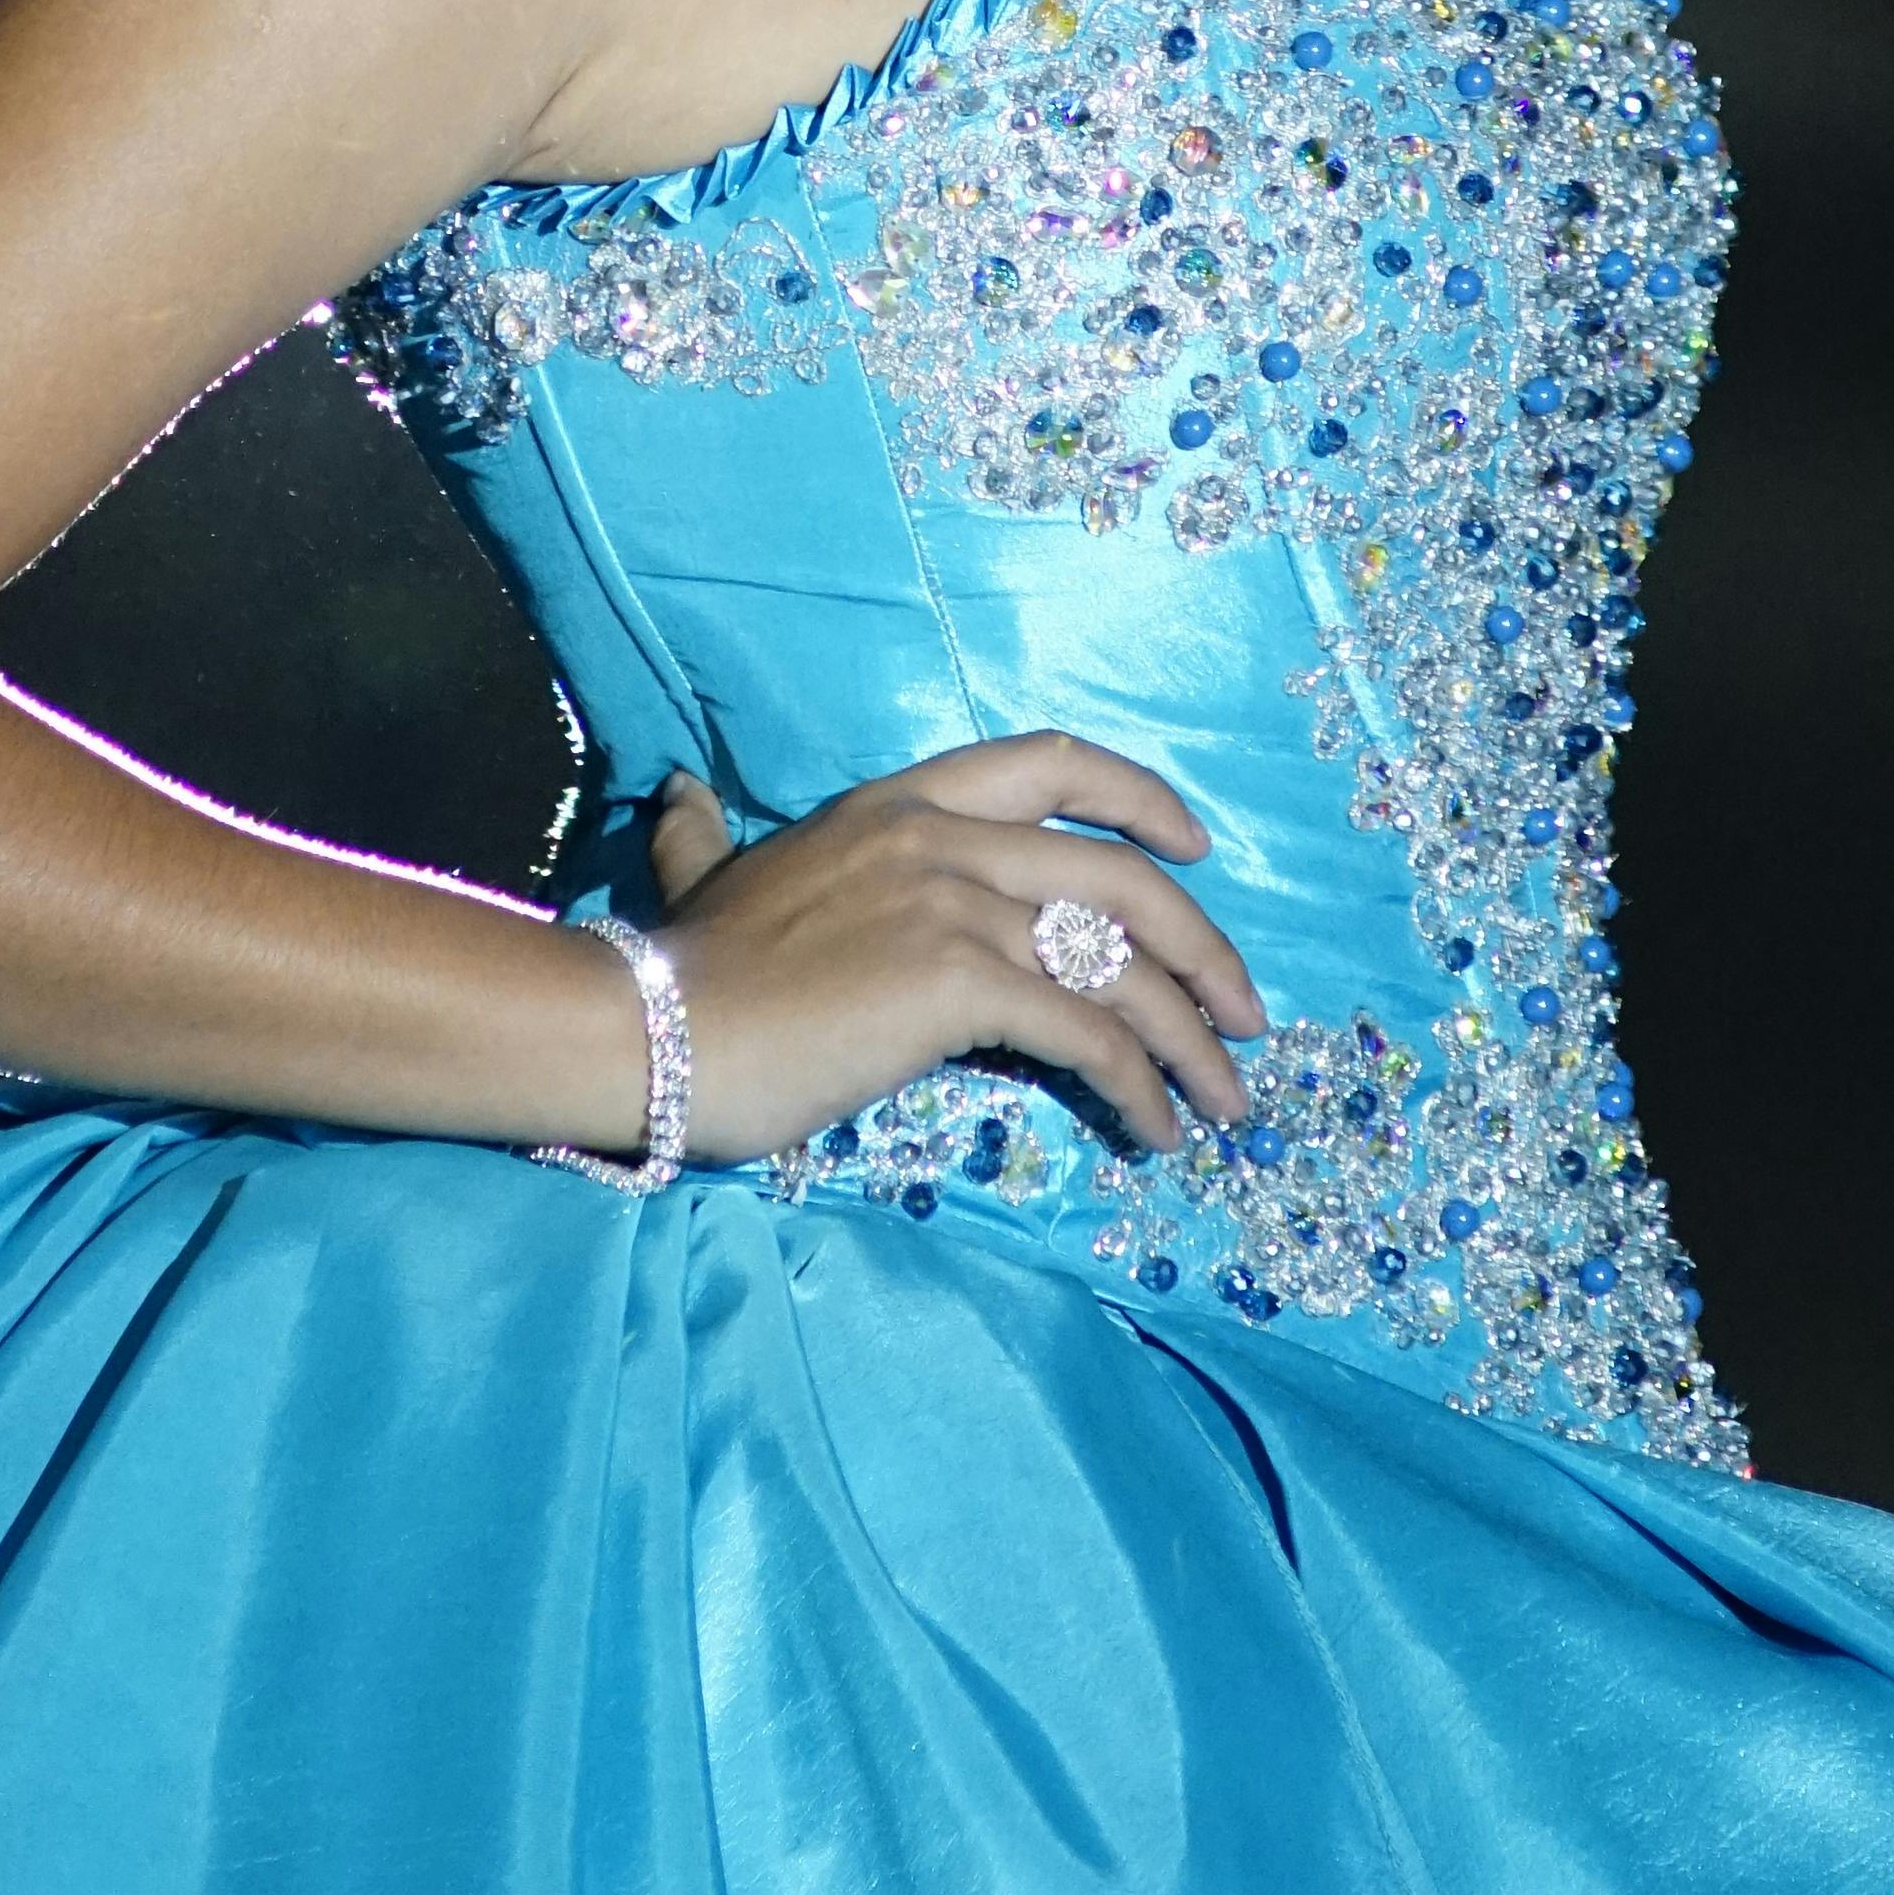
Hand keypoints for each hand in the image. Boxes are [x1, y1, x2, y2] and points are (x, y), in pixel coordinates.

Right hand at [630, 737, 1259, 1168]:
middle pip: (1122, 874)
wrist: (648, 1028)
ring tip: (1225, 1103)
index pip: (1052, 762)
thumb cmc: (680, 968)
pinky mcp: (958, 983)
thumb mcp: (705, 876)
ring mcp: (955, 903)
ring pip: (1121, 964)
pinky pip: (1089, 1034)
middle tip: (1245, 1015)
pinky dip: (1141, 1087)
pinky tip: (1156, 1132)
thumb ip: (705, 837)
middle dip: (1204, 948)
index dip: (1141, 799)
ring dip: (1193, 1040)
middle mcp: (941, 835)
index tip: (1196, 852)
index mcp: (900, 800)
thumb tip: (680, 796)